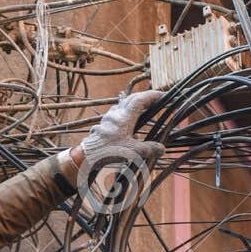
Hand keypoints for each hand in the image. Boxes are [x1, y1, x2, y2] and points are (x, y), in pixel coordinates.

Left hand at [77, 91, 164, 206]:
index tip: (163, 94)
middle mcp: (115, 114)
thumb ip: (149, 149)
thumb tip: (162, 149)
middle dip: (144, 97)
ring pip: (121, 105)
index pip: (140, 99)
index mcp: (125, 117)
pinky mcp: (102, 125)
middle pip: (131, 99)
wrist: (87, 157)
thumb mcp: (133, 152)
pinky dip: (124, 113)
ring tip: (141, 108)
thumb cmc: (110, 153)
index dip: (152, 95)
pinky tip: (126, 121)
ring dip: (132, 104)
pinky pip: (115, 114)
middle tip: (154, 99)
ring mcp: (107, 118)